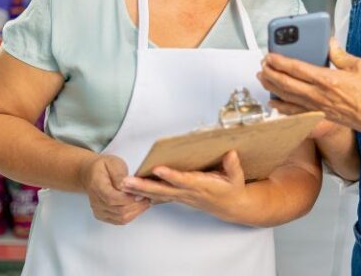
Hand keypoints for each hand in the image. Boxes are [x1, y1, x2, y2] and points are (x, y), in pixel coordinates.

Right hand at [79, 154, 150, 224]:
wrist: (91, 174)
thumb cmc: (104, 167)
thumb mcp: (113, 163)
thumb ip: (119, 174)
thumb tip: (125, 185)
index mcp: (97, 186)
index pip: (112, 198)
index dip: (128, 198)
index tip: (141, 193)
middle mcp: (95, 202)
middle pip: (118, 210)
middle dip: (136, 205)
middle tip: (148, 196)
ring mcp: (99, 210)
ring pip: (121, 218)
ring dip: (136, 211)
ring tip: (146, 201)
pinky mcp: (103, 216)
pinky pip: (120, 221)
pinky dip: (132, 215)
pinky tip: (139, 206)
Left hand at [121, 151, 247, 221]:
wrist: (230, 207)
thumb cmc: (232, 189)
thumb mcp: (237, 178)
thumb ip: (232, 165)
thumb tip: (230, 153)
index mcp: (202, 186)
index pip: (184, 180)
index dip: (171, 175)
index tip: (158, 169)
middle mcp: (188, 193)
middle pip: (163, 190)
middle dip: (144, 186)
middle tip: (126, 182)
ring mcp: (182, 196)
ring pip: (158, 194)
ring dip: (140, 190)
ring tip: (123, 184)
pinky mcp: (179, 197)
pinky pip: (160, 196)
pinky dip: (146, 194)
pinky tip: (132, 192)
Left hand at [258, 38, 360, 134]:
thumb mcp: (359, 66)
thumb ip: (340, 54)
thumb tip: (330, 42)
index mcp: (328, 80)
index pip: (297, 69)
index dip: (280, 62)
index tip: (269, 56)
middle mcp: (319, 95)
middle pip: (286, 83)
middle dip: (271, 73)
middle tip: (262, 65)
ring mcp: (317, 108)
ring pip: (287, 98)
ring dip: (272, 87)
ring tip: (263, 78)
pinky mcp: (319, 116)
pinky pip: (295, 112)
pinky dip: (282, 107)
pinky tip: (273, 103)